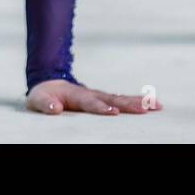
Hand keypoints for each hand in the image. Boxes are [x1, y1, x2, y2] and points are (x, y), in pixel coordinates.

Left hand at [26, 79, 163, 114]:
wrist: (49, 83)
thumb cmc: (43, 95)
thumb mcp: (38, 99)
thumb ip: (46, 104)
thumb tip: (56, 108)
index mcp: (77, 95)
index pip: (91, 103)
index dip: (101, 107)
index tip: (113, 112)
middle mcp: (92, 94)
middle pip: (113, 99)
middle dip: (128, 104)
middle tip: (145, 108)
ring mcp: (100, 95)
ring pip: (121, 98)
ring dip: (138, 102)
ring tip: (156, 105)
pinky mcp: (105, 99)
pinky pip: (123, 100)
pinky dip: (138, 102)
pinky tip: (153, 105)